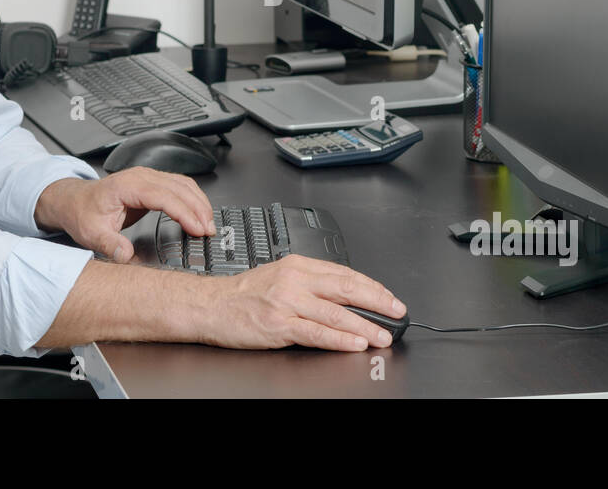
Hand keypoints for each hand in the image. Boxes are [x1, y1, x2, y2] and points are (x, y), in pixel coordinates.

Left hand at [35, 169, 214, 261]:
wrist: (74, 201)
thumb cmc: (82, 213)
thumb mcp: (90, 233)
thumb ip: (108, 244)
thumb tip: (126, 255)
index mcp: (127, 186)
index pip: (164, 196)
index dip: (184, 212)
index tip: (198, 229)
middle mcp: (141, 177)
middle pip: (179, 188)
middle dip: (198, 209)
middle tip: (209, 231)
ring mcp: (147, 178)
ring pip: (183, 184)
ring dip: (199, 203)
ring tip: (208, 225)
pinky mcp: (152, 183)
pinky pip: (179, 186)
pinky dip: (193, 199)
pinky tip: (198, 214)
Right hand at [200, 254, 405, 350]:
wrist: (210, 305)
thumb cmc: (242, 295)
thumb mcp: (279, 277)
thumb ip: (309, 284)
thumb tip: (345, 297)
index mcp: (297, 266)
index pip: (345, 274)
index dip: (372, 287)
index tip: (390, 298)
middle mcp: (294, 281)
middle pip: (346, 289)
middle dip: (377, 302)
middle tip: (397, 313)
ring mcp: (287, 302)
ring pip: (336, 313)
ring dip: (364, 325)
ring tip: (383, 335)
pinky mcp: (279, 324)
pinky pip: (316, 332)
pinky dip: (339, 338)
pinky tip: (355, 342)